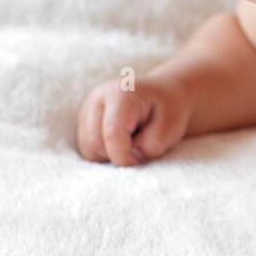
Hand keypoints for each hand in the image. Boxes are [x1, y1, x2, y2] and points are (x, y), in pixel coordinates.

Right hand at [75, 73, 192, 166]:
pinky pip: (87, 147)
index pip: (112, 133)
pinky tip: (120, 142)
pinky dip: (103, 152)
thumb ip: (152, 145)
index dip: (124, 157)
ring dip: (109, 155)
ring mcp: (88, 108)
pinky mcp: (84, 120)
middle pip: (94, 142)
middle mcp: (98, 98)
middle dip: (116, 155)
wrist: (163, 95)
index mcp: (121, 94)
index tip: (139, 161)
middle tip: (138, 150)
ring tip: (130, 143)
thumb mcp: (171, 127)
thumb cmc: (168, 110)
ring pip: (87, 148)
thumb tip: (131, 157)